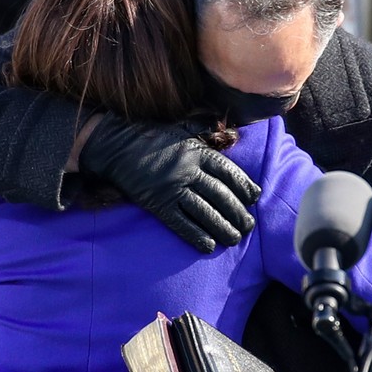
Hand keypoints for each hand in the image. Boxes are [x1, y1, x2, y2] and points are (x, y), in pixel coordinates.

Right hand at [78, 112, 260, 252]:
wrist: (116, 145)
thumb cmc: (150, 135)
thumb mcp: (180, 127)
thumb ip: (202, 127)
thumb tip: (222, 125)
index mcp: (197, 152)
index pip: (228, 172)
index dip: (244, 186)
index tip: (255, 197)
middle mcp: (189, 171)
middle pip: (221, 196)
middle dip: (238, 213)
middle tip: (248, 226)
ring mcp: (173, 189)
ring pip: (205, 212)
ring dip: (223, 228)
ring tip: (234, 239)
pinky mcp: (158, 204)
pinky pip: (181, 224)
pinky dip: (196, 236)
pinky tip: (209, 246)